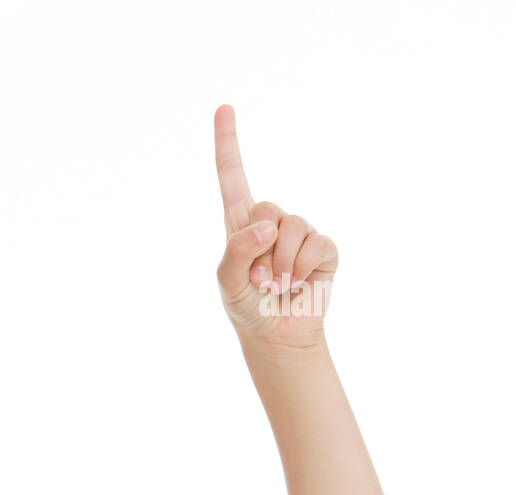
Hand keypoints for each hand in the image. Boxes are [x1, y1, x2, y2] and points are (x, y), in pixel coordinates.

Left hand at [214, 104, 337, 348]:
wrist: (277, 334)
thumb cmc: (246, 305)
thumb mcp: (228, 281)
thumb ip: (238, 250)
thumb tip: (268, 226)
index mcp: (240, 223)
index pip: (233, 177)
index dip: (228, 143)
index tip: (224, 106)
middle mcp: (272, 221)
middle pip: (266, 207)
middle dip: (259, 248)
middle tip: (258, 279)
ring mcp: (300, 233)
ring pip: (292, 227)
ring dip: (281, 263)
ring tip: (276, 285)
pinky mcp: (324, 249)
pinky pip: (317, 244)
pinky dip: (303, 266)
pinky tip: (298, 283)